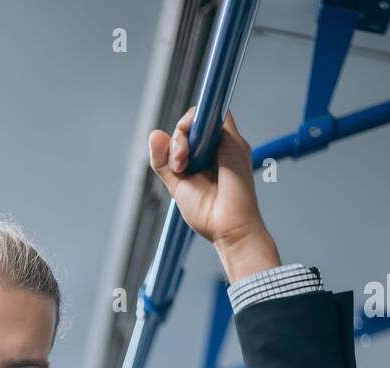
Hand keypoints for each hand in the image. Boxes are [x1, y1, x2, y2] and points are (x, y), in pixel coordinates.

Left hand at [149, 109, 279, 282]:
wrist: (228, 228)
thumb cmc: (208, 213)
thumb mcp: (176, 185)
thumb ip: (163, 161)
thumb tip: (154, 133)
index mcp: (203, 158)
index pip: (187, 133)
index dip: (177, 137)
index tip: (174, 161)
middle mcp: (216, 148)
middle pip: (192, 122)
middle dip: (177, 138)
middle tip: (178, 165)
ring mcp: (226, 144)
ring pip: (201, 116)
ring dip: (183, 136)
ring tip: (182, 164)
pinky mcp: (235, 142)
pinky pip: (217, 115)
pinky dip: (197, 127)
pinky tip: (189, 154)